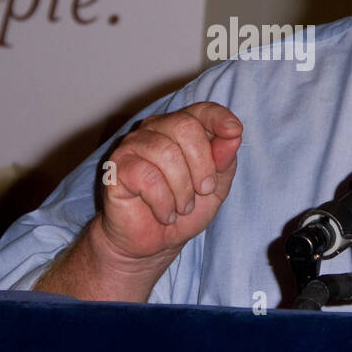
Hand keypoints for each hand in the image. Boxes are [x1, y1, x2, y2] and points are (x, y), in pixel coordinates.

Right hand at [93, 102, 242, 267]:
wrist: (154, 242)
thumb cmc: (183, 209)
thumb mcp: (216, 188)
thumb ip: (224, 161)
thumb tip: (233, 137)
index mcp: (181, 129)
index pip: (201, 110)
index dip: (218, 118)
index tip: (234, 131)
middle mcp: (154, 129)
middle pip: (185, 126)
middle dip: (202, 164)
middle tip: (204, 190)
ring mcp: (132, 146)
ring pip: (166, 153)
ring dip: (182, 190)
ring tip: (182, 208)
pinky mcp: (116, 168)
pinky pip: (147, 177)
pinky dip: (163, 202)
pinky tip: (164, 213)